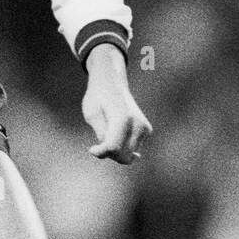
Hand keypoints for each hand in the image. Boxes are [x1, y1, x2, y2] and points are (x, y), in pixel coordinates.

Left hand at [82, 43, 151, 164]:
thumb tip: (113, 152)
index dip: (100, 152)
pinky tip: (117, 131)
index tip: (91, 148)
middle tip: (99, 142)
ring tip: (108, 131)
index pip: (113, 147)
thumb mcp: (92, 116)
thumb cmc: (97, 98)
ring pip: (128, 154)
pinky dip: (123, 145)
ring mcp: (144, 127)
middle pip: (122, 155)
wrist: (111, 83)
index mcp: (122, 118)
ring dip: (116, 149)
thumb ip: (102, 135)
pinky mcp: (147, 130)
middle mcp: (137, 123)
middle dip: (109, 153)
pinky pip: (132, 148)